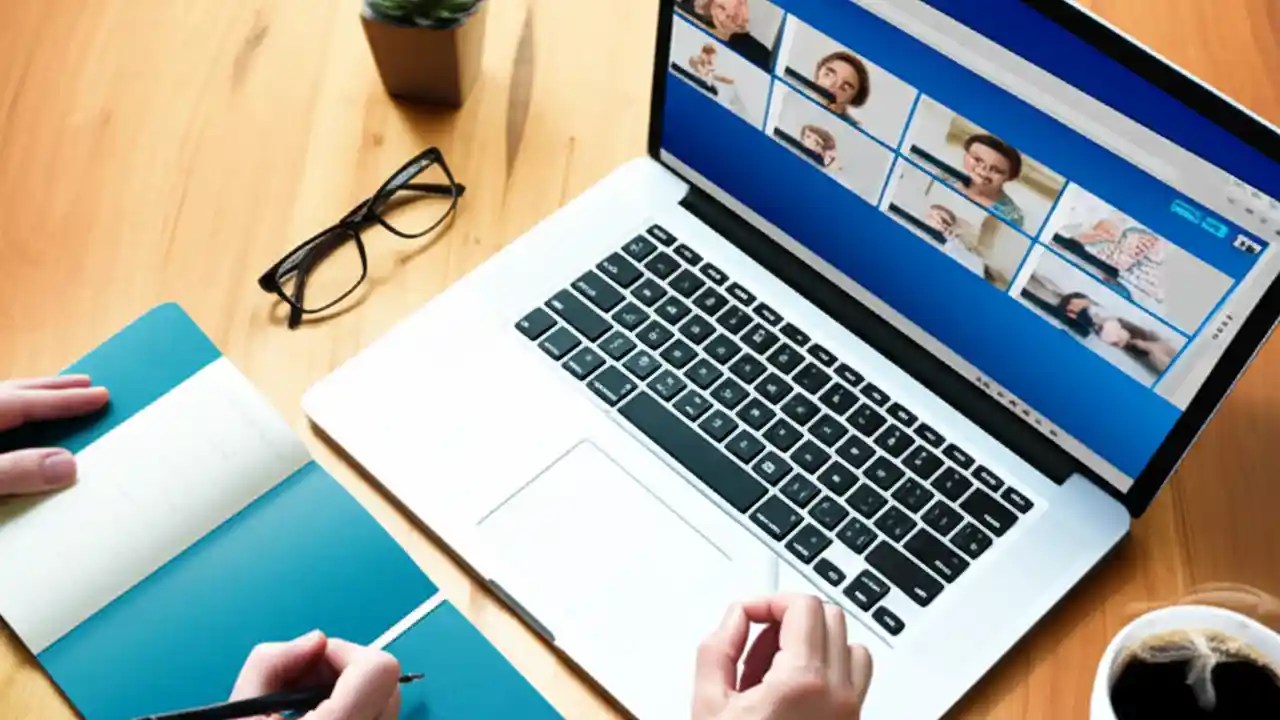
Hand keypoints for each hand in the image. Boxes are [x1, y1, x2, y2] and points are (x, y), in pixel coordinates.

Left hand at [0, 376, 108, 495]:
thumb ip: (17, 472)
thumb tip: (69, 465)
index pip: (23, 402)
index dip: (64, 399)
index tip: (101, 395)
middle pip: (10, 393)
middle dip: (50, 388)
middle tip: (85, 382)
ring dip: (30, 398)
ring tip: (54, 393)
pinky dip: (10, 417)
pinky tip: (13, 426)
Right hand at [231, 631, 401, 719]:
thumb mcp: (238, 709)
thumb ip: (271, 663)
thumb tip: (315, 640)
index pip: (380, 668)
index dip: (343, 653)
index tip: (310, 664)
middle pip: (386, 680)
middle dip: (342, 670)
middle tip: (299, 688)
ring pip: (382, 698)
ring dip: (345, 690)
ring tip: (301, 707)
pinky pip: (375, 715)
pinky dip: (351, 707)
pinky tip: (315, 717)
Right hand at [693, 594, 872, 719]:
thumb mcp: (708, 705)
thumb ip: (718, 649)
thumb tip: (736, 618)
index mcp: (802, 682)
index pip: (803, 606)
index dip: (770, 601)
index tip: (748, 614)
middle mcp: (837, 693)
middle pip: (829, 617)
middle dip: (790, 619)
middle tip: (757, 641)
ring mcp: (851, 710)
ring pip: (849, 646)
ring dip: (816, 642)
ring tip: (776, 667)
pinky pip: (855, 678)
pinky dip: (831, 669)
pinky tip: (795, 689)